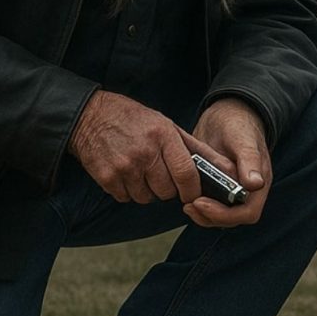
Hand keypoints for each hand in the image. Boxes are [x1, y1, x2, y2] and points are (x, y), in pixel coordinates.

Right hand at [69, 91, 215, 204]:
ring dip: (147, 190)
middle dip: (168, 188)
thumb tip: (226, 167)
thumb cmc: (133, 119)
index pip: (186, 174)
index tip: (193, 194)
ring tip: (141, 170)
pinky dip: (128, 191)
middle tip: (160, 173)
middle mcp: (144, 152)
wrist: (90, 116)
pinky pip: (126, 198)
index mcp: (163, 136)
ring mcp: (124, 167)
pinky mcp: (107, 178)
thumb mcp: (166, 125)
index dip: (193, 190)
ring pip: (147, 198)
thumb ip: (196, 148)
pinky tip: (126, 173)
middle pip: (167, 191)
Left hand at [185, 98, 271, 227]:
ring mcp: (231, 191)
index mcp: (258, 182)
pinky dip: (197, 205)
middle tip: (189, 205)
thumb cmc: (238, 124)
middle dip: (210, 216)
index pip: (247, 212)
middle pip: (232, 218)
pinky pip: (209, 204)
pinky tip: (184, 195)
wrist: (225, 115)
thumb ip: (249, 160)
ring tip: (186, 204)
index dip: (226, 214)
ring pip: (219, 215)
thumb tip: (255, 184)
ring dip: (202, 215)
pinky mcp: (216, 188)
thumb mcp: (242, 139)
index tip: (202, 203)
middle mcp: (246, 191)